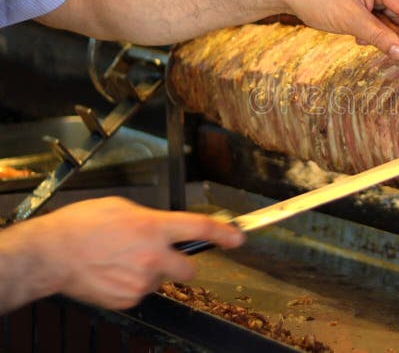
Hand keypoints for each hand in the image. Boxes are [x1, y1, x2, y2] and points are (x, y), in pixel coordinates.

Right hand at [24, 197, 243, 309]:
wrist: (51, 254)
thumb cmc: (82, 226)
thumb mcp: (123, 208)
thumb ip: (152, 219)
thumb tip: (164, 226)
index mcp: (154, 228)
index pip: (200, 229)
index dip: (225, 234)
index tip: (238, 238)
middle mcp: (153, 256)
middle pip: (189, 268)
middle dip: (182, 264)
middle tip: (161, 255)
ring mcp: (141, 281)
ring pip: (161, 280)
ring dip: (151, 273)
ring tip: (122, 261)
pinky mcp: (128, 299)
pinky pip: (141, 293)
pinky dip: (132, 285)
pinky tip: (114, 273)